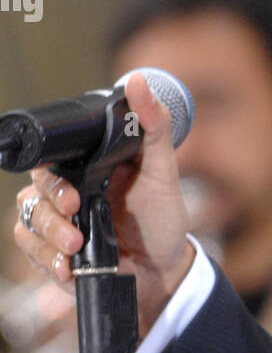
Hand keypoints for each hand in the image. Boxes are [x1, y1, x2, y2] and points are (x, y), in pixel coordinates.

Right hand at [13, 72, 194, 338]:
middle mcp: (66, 193)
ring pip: (27, 222)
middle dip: (51, 206)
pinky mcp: (54, 254)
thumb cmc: (162, 218)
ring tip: (76, 247)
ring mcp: (59, 224)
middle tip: (76, 212)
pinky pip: (32, 252)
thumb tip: (139, 82)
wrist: (164, 270)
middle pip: (33, 191)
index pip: (50, 159)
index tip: (74, 191)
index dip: (52, 174)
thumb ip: (153, 127)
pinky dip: (46, 260)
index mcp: (86, 168)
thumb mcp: (164, 171)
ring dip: (48, 236)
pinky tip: (68, 268)